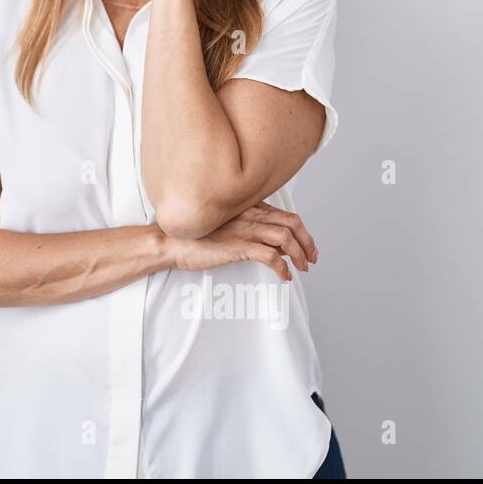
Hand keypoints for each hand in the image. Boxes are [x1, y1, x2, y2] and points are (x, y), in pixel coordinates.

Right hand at [159, 199, 317, 281]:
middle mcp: (249, 215)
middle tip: (312, 258)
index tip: (308, 246)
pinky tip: (283, 276)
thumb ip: (249, 228)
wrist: (171, 241)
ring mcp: (244, 230)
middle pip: (292, 224)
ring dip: (299, 255)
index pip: (286, 215)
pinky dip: (282, 267)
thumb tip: (273, 243)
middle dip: (308, 243)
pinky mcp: (237, 247)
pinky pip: (270, 257)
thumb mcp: (226, 225)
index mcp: (248, 207)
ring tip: (302, 268)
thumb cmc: (195, 235)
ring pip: (286, 239)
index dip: (304, 232)